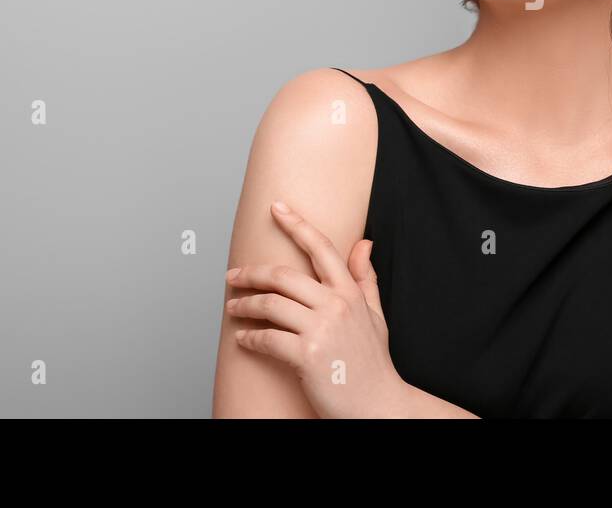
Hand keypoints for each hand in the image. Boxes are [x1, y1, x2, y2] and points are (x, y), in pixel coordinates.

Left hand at [225, 201, 410, 418]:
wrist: (378, 404)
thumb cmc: (373, 363)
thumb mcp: (375, 314)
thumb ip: (365, 278)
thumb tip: (364, 243)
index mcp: (350, 292)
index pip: (322, 248)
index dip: (297, 224)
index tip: (277, 207)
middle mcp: (336, 305)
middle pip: (284, 275)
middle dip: (251, 273)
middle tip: (233, 276)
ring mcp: (322, 330)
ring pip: (271, 305)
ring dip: (244, 305)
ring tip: (233, 308)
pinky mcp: (307, 355)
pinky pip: (268, 338)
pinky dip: (250, 337)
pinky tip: (242, 338)